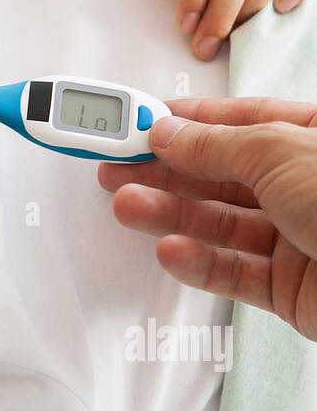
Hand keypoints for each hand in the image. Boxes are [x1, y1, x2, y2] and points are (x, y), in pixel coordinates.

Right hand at [97, 97, 316, 340]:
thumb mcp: (278, 151)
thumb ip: (214, 145)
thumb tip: (169, 133)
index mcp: (313, 136)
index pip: (238, 121)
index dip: (185, 121)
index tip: (137, 123)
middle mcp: (307, 184)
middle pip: (221, 174)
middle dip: (165, 170)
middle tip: (114, 167)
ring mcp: (300, 236)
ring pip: (221, 224)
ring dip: (170, 214)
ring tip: (126, 206)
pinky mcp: (294, 289)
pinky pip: (235, 273)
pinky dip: (199, 262)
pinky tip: (170, 249)